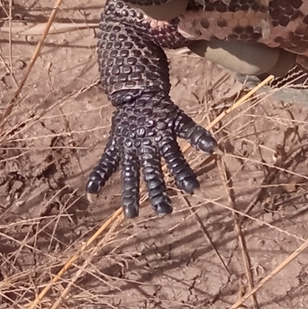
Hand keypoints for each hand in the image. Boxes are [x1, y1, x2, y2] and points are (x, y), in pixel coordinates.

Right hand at [86, 89, 216, 217]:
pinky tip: (90, 195)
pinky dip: (97, 177)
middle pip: (152, 172)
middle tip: (165, 212)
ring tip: (131, 215)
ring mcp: (128, 147)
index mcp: (162, 138)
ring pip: (129, 173)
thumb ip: (196, 134)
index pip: (175, 159)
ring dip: (130, 194)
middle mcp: (144, 146)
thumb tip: (217, 149)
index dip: (184, 173)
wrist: (136, 92)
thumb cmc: (161, 110)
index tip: (194, 189)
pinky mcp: (114, 146)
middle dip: (158, 192)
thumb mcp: (179, 119)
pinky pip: (105, 164)